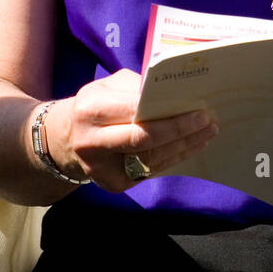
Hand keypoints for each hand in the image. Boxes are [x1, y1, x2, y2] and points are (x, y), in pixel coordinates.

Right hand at [44, 69, 219, 192]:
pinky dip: (174, 157)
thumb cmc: (94, 105)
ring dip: (184, 146)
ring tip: (207, 133)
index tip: (199, 108)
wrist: (63, 140)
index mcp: (91, 110)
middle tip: (209, 122)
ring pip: (152, 159)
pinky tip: (191, 146)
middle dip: (181, 132)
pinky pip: (151, 170)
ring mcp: (102, 168)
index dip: (169, 113)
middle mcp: (93, 142)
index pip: (136, 113)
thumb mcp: (107, 87)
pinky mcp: (113, 184)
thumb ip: (136, 88)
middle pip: (145, 140)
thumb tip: (176, 92)